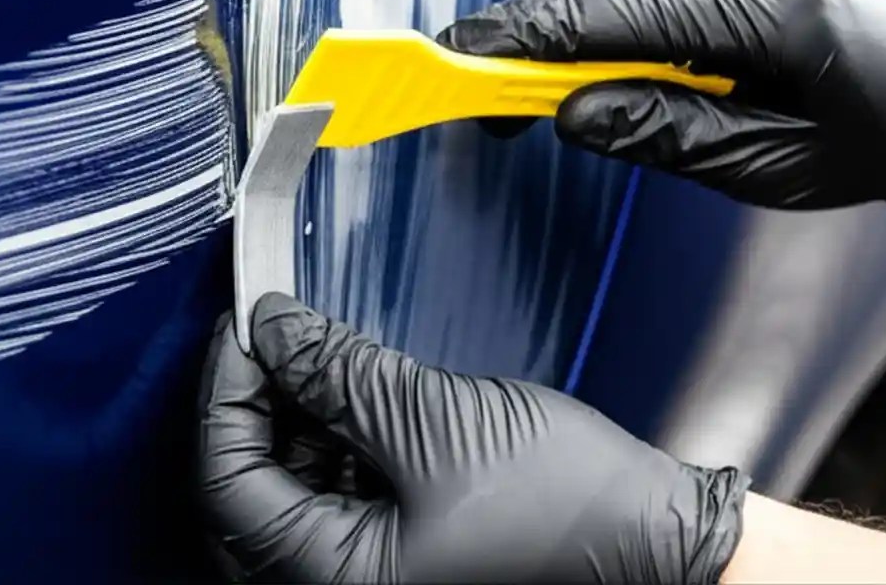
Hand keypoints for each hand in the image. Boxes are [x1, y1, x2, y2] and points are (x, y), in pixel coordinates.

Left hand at [196, 293, 749, 582]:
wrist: (662, 542)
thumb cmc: (568, 506)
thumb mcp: (434, 422)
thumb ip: (338, 374)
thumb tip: (272, 328)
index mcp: (336, 579)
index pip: (228, 481)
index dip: (223, 393)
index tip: (242, 326)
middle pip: (251, 488)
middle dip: (256, 404)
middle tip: (271, 336)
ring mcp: (371, 572)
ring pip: (292, 488)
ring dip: (295, 416)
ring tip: (316, 353)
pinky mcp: (400, 549)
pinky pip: (336, 494)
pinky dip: (333, 439)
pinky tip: (351, 392)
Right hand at [437, 0, 885, 208]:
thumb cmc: (861, 132)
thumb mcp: (769, 166)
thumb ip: (666, 137)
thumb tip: (567, 117)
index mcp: (768, 9)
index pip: (607, 8)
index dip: (519, 37)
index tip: (457, 64)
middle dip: (523, 17)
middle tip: (493, 92)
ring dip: (554, 3)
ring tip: (542, 77)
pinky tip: (595, 41)